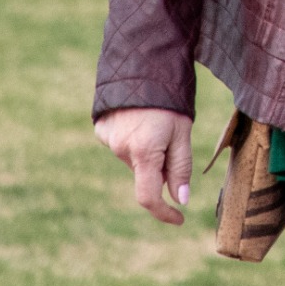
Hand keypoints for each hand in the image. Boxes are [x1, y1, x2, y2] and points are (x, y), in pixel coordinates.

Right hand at [94, 107, 195, 224]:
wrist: (140, 67)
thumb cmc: (169, 99)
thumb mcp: (183, 132)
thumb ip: (180, 166)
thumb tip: (180, 199)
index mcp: (144, 152)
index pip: (149, 196)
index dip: (164, 212)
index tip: (179, 218)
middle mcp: (121, 150)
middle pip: (146, 174)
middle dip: (162, 168)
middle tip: (175, 140)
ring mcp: (108, 141)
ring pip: (135, 159)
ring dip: (149, 152)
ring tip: (159, 122)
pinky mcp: (102, 131)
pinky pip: (123, 145)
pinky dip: (135, 140)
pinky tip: (141, 119)